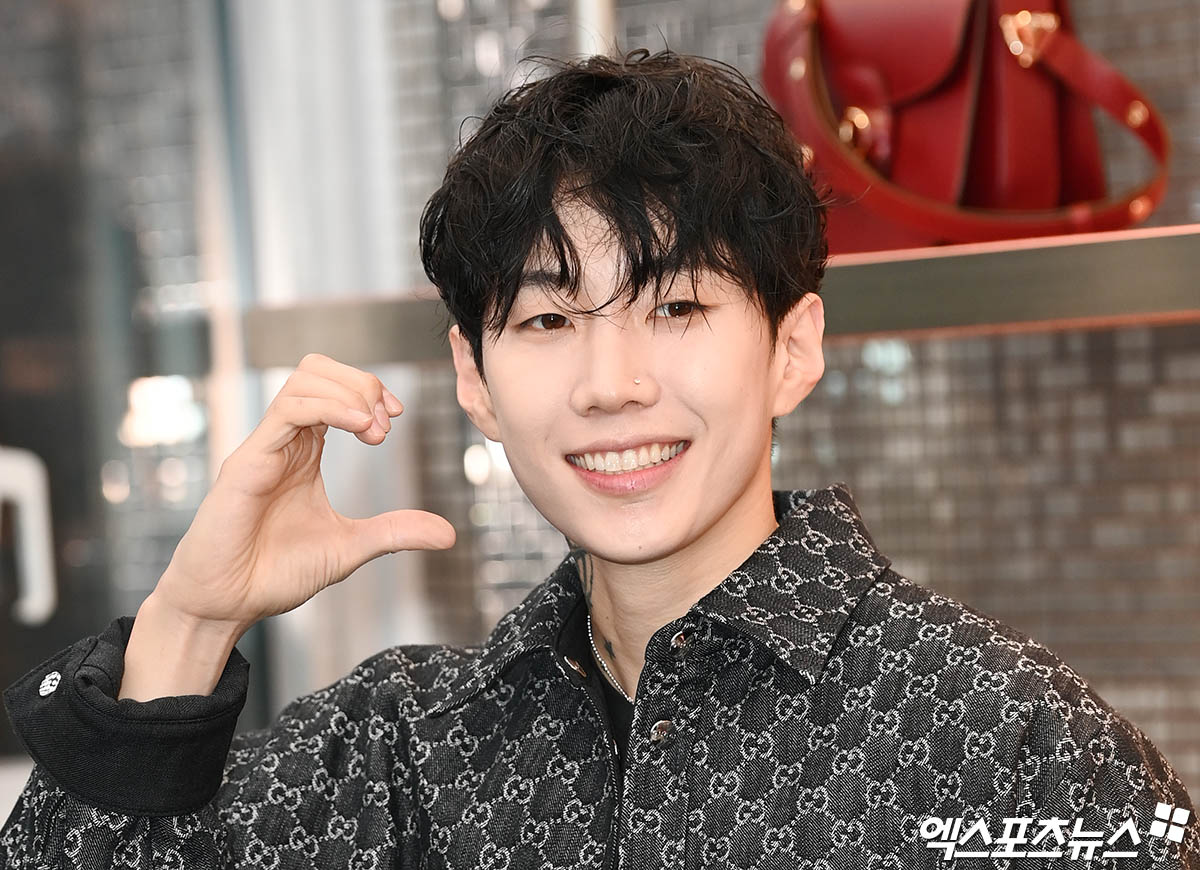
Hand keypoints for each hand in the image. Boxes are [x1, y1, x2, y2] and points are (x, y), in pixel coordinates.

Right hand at [150, 352, 455, 637]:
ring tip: (374, 429)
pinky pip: (286, 411)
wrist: (226, 605)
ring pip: (302, 381)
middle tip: (386, 423)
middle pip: (317, 371)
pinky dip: (328, 407)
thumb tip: (447, 532)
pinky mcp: (247, 463)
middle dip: (362, 384)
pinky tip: (358, 427)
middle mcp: (282, 441)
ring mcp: (263, 447)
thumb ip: (394, 532)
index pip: (334, 389)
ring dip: (349, 392)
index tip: (395, 416)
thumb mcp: (350, 547)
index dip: (370, 391)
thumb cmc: (273, 573)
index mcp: (302, 451)